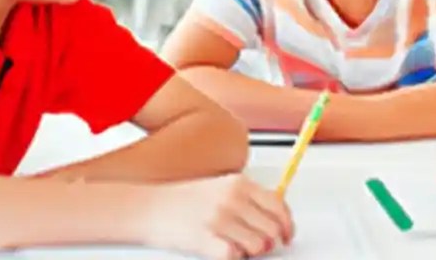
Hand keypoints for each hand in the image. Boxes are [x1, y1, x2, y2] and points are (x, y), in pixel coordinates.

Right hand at [134, 173, 294, 259]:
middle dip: (270, 241)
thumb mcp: (221, 187)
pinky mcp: (204, 239)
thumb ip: (248, 198)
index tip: (287, 235)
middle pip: (271, 228)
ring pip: (257, 245)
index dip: (287, 225)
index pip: (278, 206)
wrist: (147, 208)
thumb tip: (276, 217)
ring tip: (237, 247)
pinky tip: (224, 251)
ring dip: (251, 251)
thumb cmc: (183, 200)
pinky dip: (233, 257)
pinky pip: (234, 256)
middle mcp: (232, 199)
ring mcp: (219, 219)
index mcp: (240, 184)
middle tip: (259, 246)